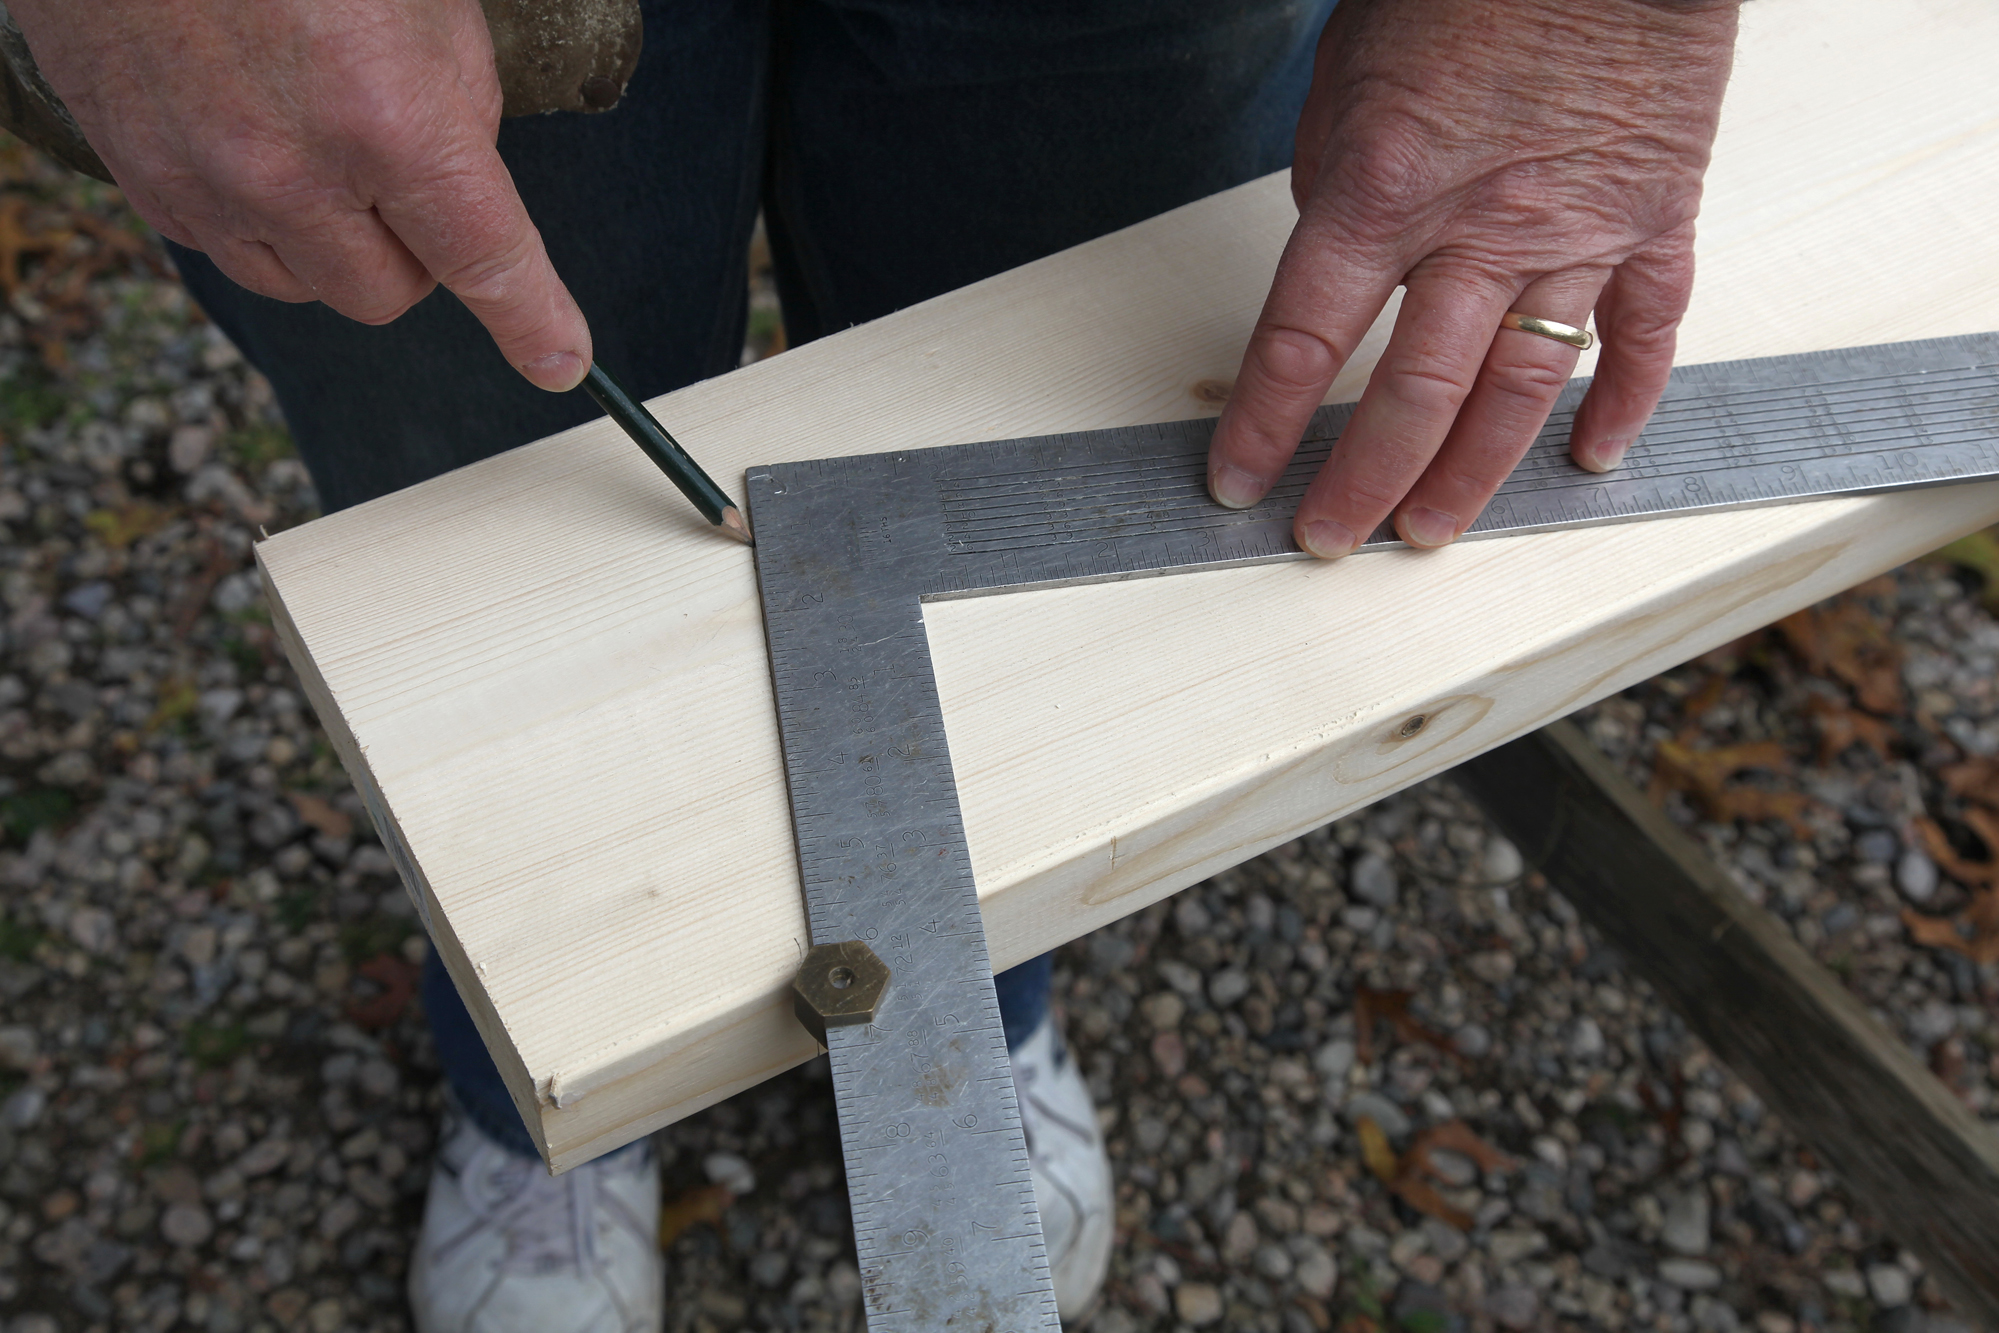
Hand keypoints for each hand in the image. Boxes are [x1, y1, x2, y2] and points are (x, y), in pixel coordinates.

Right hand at [7, 0, 590, 389]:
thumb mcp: (426, 2)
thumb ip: (462, 104)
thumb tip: (468, 188)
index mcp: (387, 119)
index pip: (484, 261)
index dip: (533, 320)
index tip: (557, 358)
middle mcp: (293, 172)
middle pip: (385, 295)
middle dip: (413, 255)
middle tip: (406, 182)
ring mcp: (207, 183)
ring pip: (302, 286)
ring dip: (331, 243)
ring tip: (322, 149)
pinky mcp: (144, 178)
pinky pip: (226, 248)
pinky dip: (256, 218)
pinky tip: (254, 137)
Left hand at [1207, 0, 1738, 555]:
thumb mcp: (1347, 84)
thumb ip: (1335, 193)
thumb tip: (1333, 279)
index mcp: (1384, 190)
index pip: (1303, 343)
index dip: (1264, 427)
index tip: (1239, 483)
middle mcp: (1480, 228)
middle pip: (1411, 397)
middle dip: (1362, 484)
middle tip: (1331, 536)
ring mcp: (1576, 233)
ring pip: (1518, 391)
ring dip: (1470, 476)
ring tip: (1431, 530)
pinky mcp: (1657, 219)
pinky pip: (1644, 335)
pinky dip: (1622, 404)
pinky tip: (1589, 459)